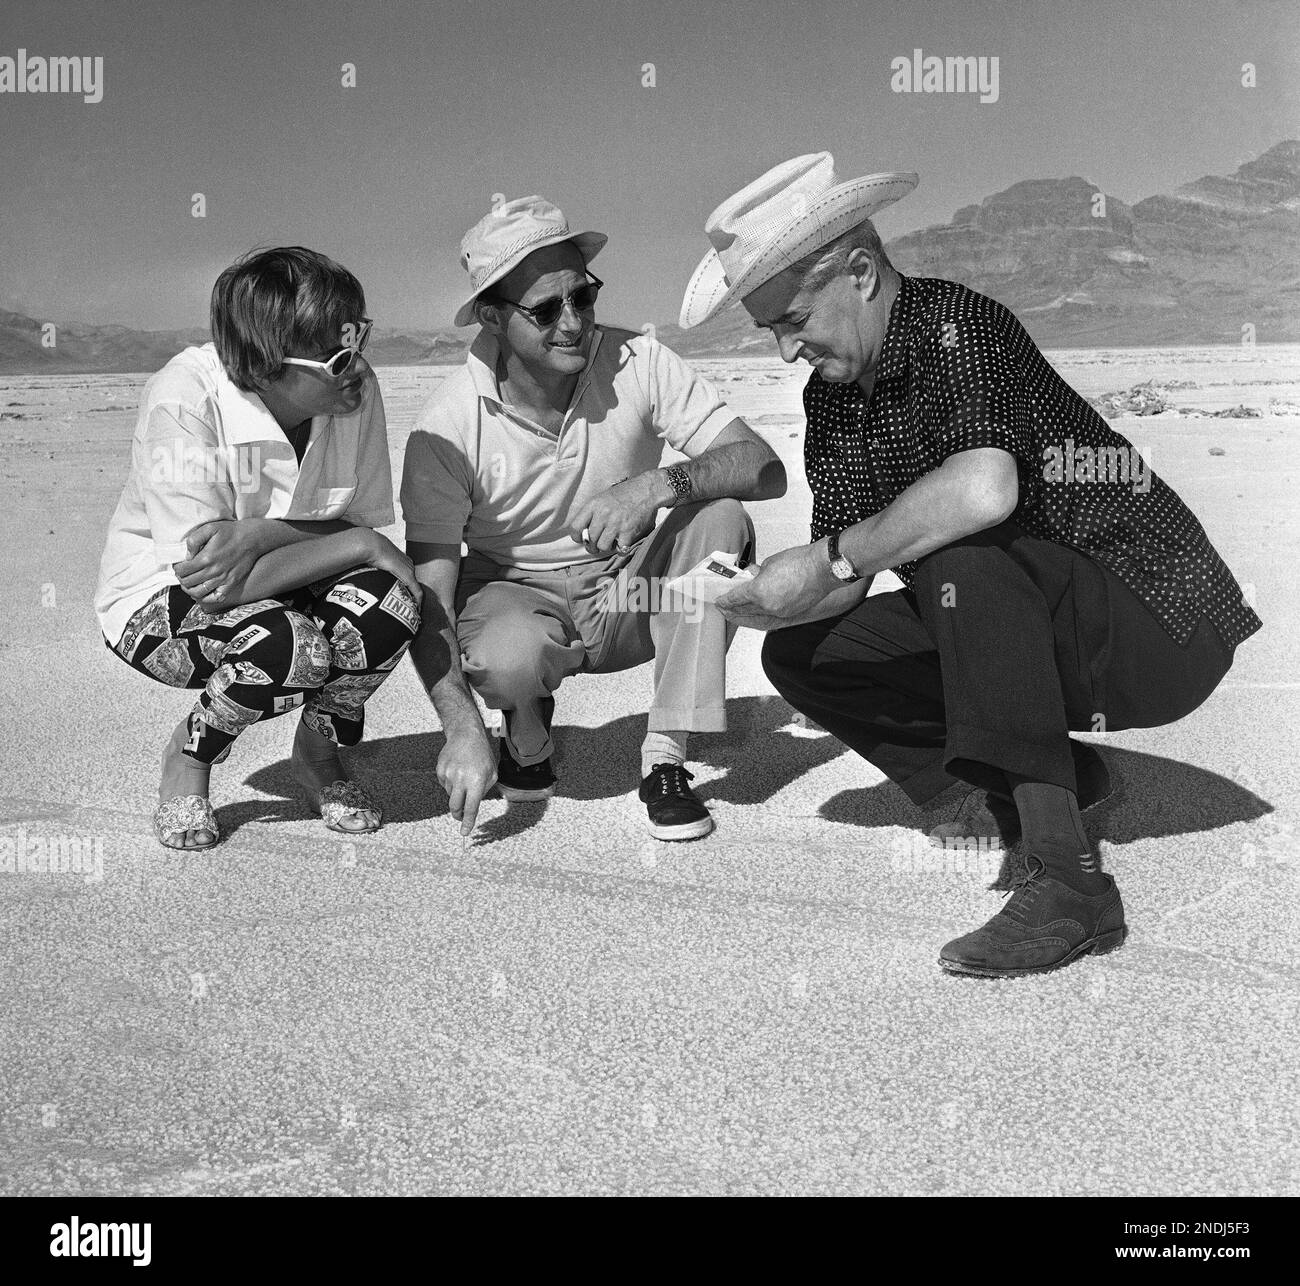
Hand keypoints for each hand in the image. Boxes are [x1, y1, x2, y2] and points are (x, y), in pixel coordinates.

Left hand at [174, 518, 272, 605]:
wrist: (252, 538)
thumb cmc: (230, 532)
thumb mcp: (209, 528)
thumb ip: (194, 540)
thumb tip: (187, 555)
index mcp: (206, 558)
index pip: (182, 570)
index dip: (177, 568)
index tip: (178, 564)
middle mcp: (214, 571)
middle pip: (188, 582)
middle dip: (181, 577)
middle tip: (182, 572)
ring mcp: (223, 579)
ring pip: (198, 592)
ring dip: (189, 589)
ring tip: (188, 582)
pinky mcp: (232, 583)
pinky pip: (216, 598)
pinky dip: (206, 598)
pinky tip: (202, 592)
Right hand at [363, 532, 424, 611]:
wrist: (372, 546)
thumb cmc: (368, 551)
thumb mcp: (372, 562)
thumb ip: (373, 571)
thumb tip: (361, 581)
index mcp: (400, 561)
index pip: (408, 577)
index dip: (407, 589)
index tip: (405, 598)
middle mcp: (408, 565)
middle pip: (414, 584)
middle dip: (412, 596)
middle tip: (410, 608)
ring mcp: (409, 570)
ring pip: (416, 588)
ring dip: (415, 600)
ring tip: (413, 610)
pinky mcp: (408, 576)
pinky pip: (416, 592)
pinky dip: (417, 601)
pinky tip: (416, 609)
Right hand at [437, 725, 497, 834]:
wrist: (466, 735)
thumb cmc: (482, 756)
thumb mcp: (492, 774)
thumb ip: (483, 791)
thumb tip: (472, 806)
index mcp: (477, 780)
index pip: (471, 807)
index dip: (467, 822)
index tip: (464, 832)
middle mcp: (461, 778)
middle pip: (455, 806)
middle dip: (458, 814)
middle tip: (460, 816)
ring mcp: (448, 774)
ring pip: (450, 794)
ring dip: (456, 792)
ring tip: (464, 776)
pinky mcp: (440, 770)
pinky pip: (444, 784)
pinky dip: (450, 783)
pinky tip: (456, 770)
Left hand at [567, 473, 665, 554]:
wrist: (646, 489)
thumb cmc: (625, 493)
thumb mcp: (603, 496)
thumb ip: (593, 512)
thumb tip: (585, 530)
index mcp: (594, 505)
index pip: (575, 527)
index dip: (576, 537)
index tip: (581, 539)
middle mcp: (603, 514)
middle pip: (590, 540)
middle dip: (592, 546)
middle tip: (597, 545)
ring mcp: (616, 523)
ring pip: (602, 546)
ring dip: (606, 547)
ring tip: (610, 543)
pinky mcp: (628, 531)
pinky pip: (620, 549)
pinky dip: (622, 548)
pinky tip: (623, 542)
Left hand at [715, 541, 836, 628]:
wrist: (824, 568)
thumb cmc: (801, 561)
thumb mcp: (770, 563)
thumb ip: (757, 574)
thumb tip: (751, 578)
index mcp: (759, 592)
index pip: (735, 598)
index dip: (725, 600)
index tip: (719, 601)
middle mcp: (768, 606)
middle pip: (743, 611)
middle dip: (731, 611)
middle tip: (723, 608)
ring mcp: (780, 613)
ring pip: (756, 619)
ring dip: (744, 617)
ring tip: (735, 615)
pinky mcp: (790, 615)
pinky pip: (769, 620)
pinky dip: (759, 618)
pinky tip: (755, 615)